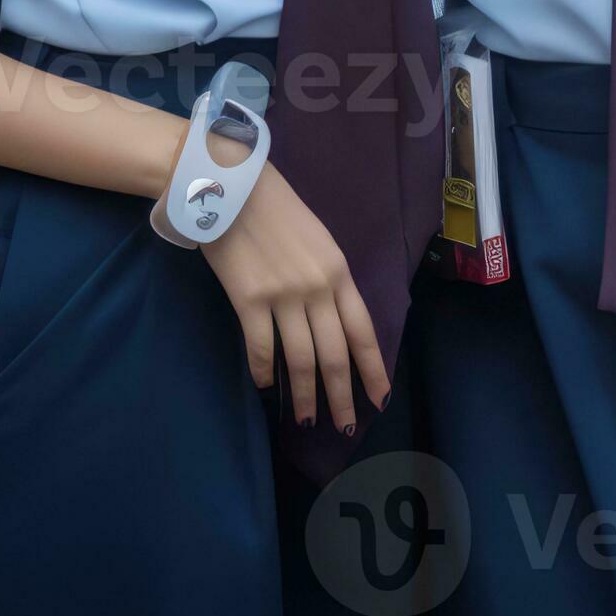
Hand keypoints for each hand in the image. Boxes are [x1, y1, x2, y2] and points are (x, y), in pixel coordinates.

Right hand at [198, 162, 388, 436]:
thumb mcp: (320, 243)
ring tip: (307, 418)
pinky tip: (267, 386)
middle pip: (335, 354)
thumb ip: (329, 282)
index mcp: (340, 273)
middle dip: (343, 394)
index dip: (373, 369)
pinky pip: (261, 348)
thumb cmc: (279, 214)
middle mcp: (317, 288)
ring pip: (300, 359)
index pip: (363, 332)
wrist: (235, 189)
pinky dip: (264, 373)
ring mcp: (283, 296)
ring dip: (304, 395)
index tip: (380, 399)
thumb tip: (334, 324)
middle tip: (344, 426)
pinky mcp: (248, 300)